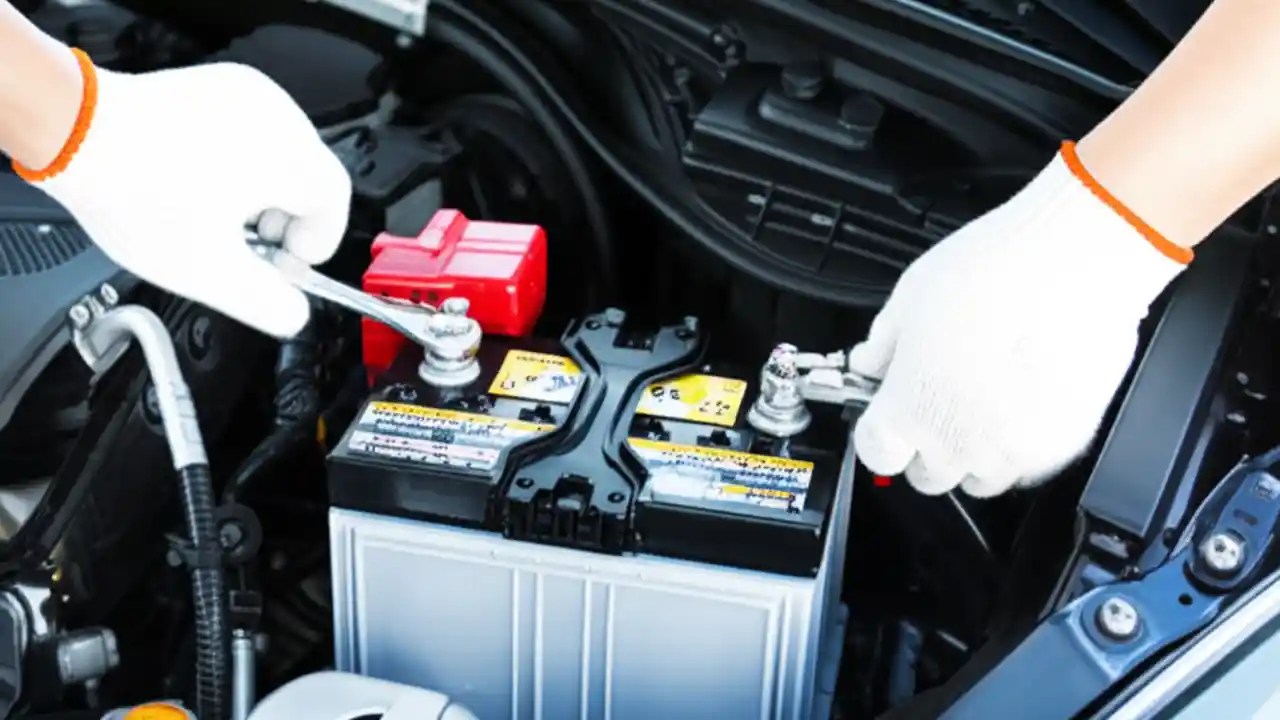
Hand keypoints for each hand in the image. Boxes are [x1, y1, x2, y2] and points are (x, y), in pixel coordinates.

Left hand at [19, 57, 349, 336]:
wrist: (76, 134)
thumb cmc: (134, 188)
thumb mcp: (211, 274)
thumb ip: (268, 305)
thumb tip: (293, 313)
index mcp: (289, 156)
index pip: (335, 205)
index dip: (315, 245)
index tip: (282, 264)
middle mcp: (277, 115)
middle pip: (308, 182)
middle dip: (281, 222)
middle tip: (241, 246)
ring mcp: (247, 94)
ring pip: (281, 158)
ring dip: (258, 194)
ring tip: (214, 214)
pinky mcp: (218, 86)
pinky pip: (250, 134)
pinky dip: (236, 164)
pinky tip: (199, 183)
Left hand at [849, 143, 1189, 496]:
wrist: (1076, 262)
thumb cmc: (991, 272)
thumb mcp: (908, 299)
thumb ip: (882, 346)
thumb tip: (870, 364)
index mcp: (909, 412)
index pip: (876, 453)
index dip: (880, 430)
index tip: (888, 411)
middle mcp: (958, 444)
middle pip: (927, 474)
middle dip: (925, 443)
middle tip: (938, 397)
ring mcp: (1012, 451)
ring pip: (978, 478)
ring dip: (973, 451)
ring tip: (985, 398)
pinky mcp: (1061, 447)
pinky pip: (1027, 465)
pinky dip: (1019, 444)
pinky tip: (1022, 399)